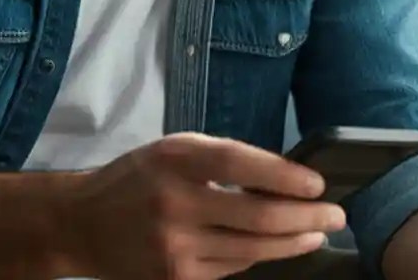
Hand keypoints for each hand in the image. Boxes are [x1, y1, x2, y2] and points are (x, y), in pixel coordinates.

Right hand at [60, 133, 345, 279]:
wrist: (80, 225)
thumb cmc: (135, 180)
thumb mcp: (171, 151)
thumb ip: (219, 158)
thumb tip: (284, 176)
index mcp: (174, 160)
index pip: (239, 166)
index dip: (284, 176)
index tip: (317, 184)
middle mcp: (173, 204)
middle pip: (257, 216)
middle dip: (307, 217)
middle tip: (337, 215)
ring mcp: (174, 247)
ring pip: (252, 249)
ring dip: (294, 242)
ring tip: (318, 232)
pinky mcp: (175, 278)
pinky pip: (232, 268)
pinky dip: (260, 257)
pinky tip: (280, 247)